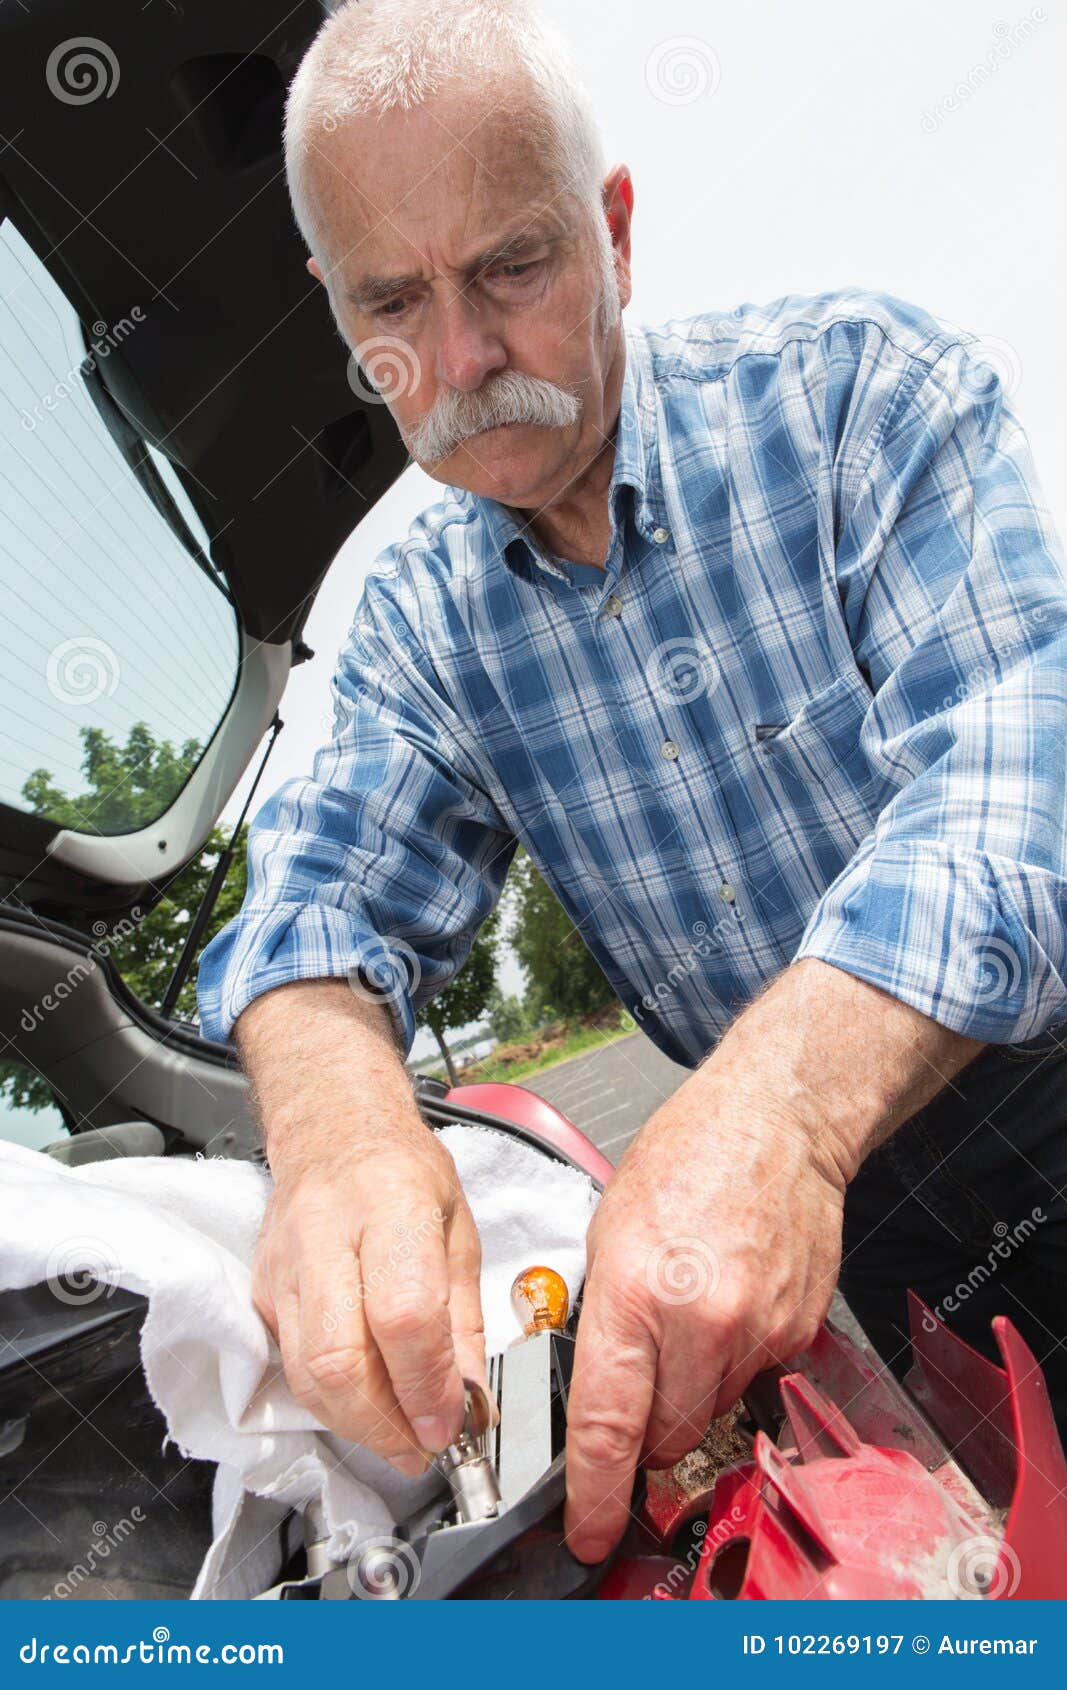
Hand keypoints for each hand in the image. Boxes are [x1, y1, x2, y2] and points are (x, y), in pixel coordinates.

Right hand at [253, 1121, 484, 1475]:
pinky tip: (368, 1407)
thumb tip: (469, 1399)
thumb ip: (464, 1317)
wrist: (332, 1130)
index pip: (404, 1314)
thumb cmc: (403, 1172)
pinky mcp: (263, 1293)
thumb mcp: (459, 1227)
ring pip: (308, 1375)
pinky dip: (333, 1403)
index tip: (452, 1422)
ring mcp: (284, 1267)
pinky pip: (293, 1368)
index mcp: (390, 1204)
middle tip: (425, 1447)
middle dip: (387, 1423)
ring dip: (359, 1426)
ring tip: (401, 1439)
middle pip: (342, 1359)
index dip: (427, 1383)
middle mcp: (325, 1234)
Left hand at [562, 1097, 845, 1560]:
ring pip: (709, 1413)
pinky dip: (731, 1362)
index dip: (595, 1494)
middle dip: (643, 1432)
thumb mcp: (610, 1227)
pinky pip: (751, 1380)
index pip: (608, 1424)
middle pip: (664, 1436)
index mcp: (637, 1293)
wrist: (777, 1122)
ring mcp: (757, 1331)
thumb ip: (602, 1313)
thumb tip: (591, 1383)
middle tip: (637, 1386)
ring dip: (689, 1394)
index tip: (587, 1532)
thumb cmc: (688, 1158)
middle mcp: (701, 1322)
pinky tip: (725, 1306)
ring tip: (686, 1320)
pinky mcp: (796, 1332)